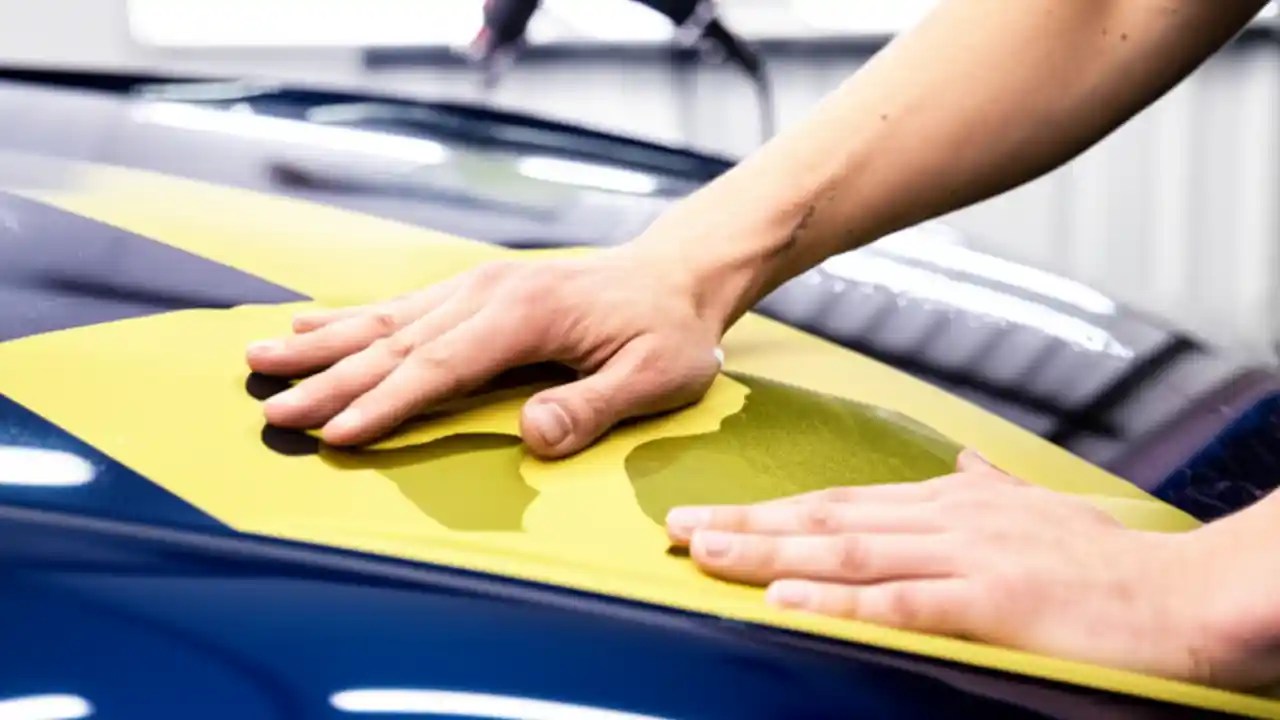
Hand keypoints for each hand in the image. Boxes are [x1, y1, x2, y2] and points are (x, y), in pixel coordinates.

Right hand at [245, 248, 721, 456]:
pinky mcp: (473, 290)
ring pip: (385, 320)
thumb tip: (532, 435)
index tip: (335, 434)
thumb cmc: (669, 333)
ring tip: (258, 359)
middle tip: (272, 410)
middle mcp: (488, 293)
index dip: (387, 404)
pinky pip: (399, 306)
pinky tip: (308, 326)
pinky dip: (348, 318)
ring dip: (322, 344)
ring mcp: (476, 286)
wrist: (674, 277)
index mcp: (526, 315)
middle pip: (396, 344)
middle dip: (330, 380)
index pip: (441, 368)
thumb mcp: (656, 376)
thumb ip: (593, 407)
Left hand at [665, 449, 1265, 688]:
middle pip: (823, 521)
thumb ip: (987, 485)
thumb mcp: (1036, 508)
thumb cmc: (1105, 563)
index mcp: (947, 504)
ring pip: (844, 553)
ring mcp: (964, 557)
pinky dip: (837, 602)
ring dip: (768, 553)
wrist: (1182, 592)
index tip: (711, 514)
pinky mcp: (989, 602)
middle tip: (676, 525)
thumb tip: (958, 461)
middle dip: (745, 523)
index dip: (770, 511)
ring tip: (704, 551)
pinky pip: (898, 601)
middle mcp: (943, 521)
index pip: (839, 504)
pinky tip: (785, 603)